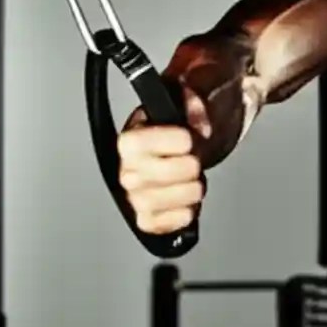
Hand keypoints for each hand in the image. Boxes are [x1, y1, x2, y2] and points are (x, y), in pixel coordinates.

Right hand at [118, 108, 205, 234]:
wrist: (191, 151)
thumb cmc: (186, 127)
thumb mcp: (191, 101)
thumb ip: (194, 102)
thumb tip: (199, 120)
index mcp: (130, 138)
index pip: (142, 143)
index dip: (176, 141)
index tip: (189, 138)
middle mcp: (126, 170)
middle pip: (164, 174)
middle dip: (191, 166)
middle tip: (195, 160)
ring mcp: (134, 197)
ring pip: (163, 202)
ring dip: (190, 191)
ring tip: (193, 181)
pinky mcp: (146, 219)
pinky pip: (163, 226)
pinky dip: (184, 214)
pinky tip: (188, 200)